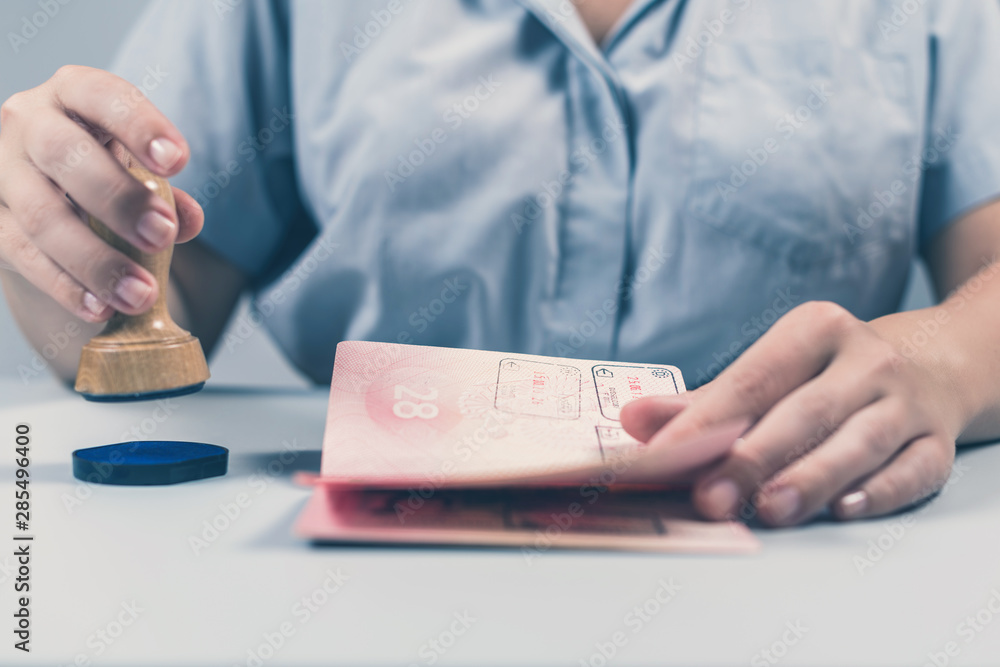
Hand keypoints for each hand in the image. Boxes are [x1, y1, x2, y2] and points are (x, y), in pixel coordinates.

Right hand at [0, 65, 202, 322]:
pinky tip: (99, 307)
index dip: (140, 126)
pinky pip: (20, 253)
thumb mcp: (136, 164)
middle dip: (119, 199)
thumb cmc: (104, 165)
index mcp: (73, 94)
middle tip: (162, 236)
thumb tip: (189, 219)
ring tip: (141, 295)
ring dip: (96, 260)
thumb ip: (165, 190)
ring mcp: (0, 170)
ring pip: (42, 215)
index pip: (103, 97)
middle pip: (65, 156)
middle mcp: (27, 122)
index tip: (178, 162)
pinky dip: (63, 285)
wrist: (43, 185)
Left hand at [620, 301, 967, 525]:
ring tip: (772, 508)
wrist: (930, 364)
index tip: (664, 456)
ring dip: (814, 476)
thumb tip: (635, 421)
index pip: (753, 378)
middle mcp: (867, 358)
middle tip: (711, 497)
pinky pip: (914, 468)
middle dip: (753, 457)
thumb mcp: (770, 372)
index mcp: (816, 329)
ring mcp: (907, 401)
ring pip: (860, 441)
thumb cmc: (825, 376)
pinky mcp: (937, 441)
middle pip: (805, 411)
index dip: (707, 421)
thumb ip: (704, 403)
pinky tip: (846, 508)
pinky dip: (881, 490)